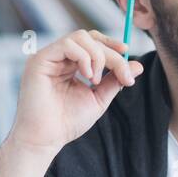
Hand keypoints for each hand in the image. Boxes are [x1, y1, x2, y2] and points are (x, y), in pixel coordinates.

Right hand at [7, 29, 143, 157]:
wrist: (47, 139)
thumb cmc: (67, 122)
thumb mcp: (98, 98)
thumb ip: (115, 80)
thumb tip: (138, 65)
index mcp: (68, 64)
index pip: (92, 42)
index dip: (110, 43)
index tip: (127, 51)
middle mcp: (57, 57)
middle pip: (89, 38)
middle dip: (111, 54)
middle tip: (123, 75)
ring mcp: (47, 57)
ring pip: (80, 37)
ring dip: (98, 56)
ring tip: (96, 80)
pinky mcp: (39, 60)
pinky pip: (67, 44)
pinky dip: (84, 57)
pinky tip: (88, 76)